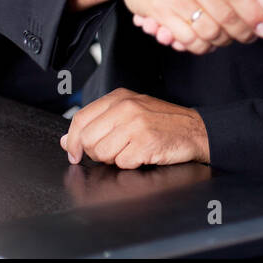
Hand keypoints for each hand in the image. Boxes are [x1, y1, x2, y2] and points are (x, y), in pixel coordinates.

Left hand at [59, 89, 210, 166]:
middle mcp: (126, 108)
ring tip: (130, 150)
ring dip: (113, 159)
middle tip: (112, 151)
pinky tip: (142, 154)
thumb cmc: (163, 122)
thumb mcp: (130, 112)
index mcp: (119, 97)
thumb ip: (98, 123)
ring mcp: (136, 125)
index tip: (74, 153)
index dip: (73, 141)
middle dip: (95, 152)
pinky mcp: (145, 143)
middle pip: (88, 139)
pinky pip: (122, 163)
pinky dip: (130, 164)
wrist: (195, 129)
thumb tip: (68, 140)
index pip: (80, 119)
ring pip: (102, 154)